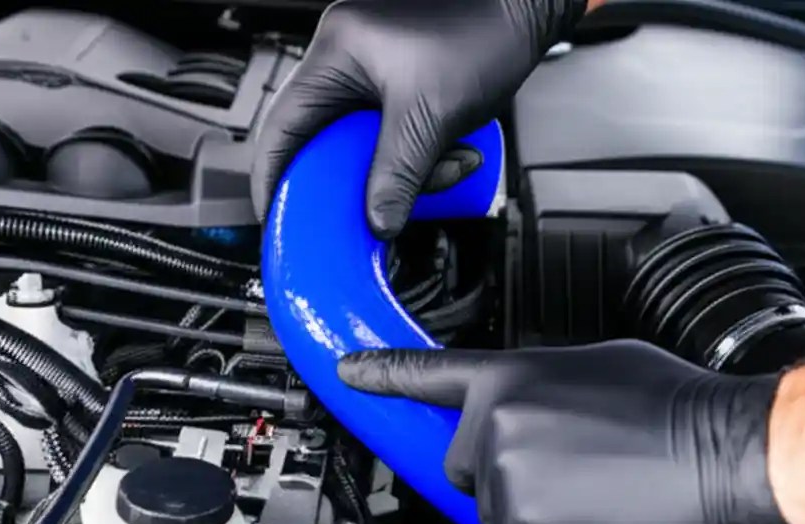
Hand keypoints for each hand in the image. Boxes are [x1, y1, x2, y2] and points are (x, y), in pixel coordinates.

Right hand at [251, 0, 584, 238]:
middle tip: (380, 207)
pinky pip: (397, 139)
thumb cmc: (484, 29)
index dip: (274, 178)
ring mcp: (375, 72)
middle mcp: (346, 59)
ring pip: (370, 148)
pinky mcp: (404, 87)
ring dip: (409, 170)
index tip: (276, 218)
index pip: (282, 128)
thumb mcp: (431, 114)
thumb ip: (398, 173)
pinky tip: (456, 150)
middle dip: (364, 180)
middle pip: (329, 144)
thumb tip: (377, 221)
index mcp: (336, 53)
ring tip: (448, 164)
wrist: (530, 8)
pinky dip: (425, 156)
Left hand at [338, 341, 798, 523]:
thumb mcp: (601, 367)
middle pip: (463, 466)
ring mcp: (504, 467)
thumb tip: (533, 405)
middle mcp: (495, 416)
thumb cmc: (679, 406)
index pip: (427, 374)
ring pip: (493, 511)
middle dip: (505, 476)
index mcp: (512, 373)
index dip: (382, 374)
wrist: (727, 448)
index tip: (348, 372)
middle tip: (569, 470)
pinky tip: (597, 518)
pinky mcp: (522, 518)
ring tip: (595, 489)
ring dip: (535, 513)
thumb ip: (542, 385)